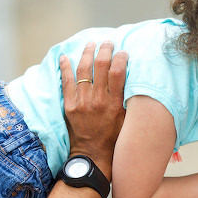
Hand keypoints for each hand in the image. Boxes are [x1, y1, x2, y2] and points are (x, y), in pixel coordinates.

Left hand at [60, 41, 127, 179]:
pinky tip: (65, 57)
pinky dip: (65, 68)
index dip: (121, 57)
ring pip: (83, 70)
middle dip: (104, 50)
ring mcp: (82, 102)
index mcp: (115, 103)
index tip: (123, 51)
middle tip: (107, 42)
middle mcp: (98, 100)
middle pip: (101, 66)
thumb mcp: (127, 120)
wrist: (93, 155)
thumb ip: (128, 100)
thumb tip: (132, 81)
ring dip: (87, 53)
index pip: (118, 72)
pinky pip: (66, 82)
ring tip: (90, 44)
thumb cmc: (114, 138)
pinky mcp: (69, 106)